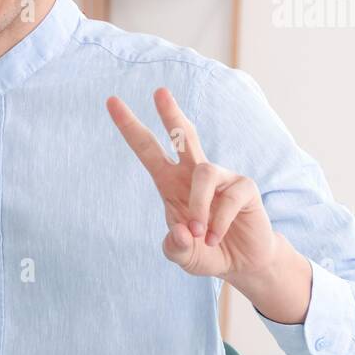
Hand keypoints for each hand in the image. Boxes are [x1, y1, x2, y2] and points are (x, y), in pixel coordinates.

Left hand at [105, 87, 277, 281]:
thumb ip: (176, 248)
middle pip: (182, 135)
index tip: (110, 102)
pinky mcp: (244, 187)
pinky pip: (228, 197)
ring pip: (203, 173)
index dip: (130, 127)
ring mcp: (221, 178)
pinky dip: (219, 222)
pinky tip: (217, 238)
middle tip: (159, 92)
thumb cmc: (206, 251)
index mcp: (170, 182)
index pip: (148, 149)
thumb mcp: (182, 255)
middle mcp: (194, 174)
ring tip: (202, 235)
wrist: (241, 262)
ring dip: (199, 207)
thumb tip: (183, 233)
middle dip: (171, 114)